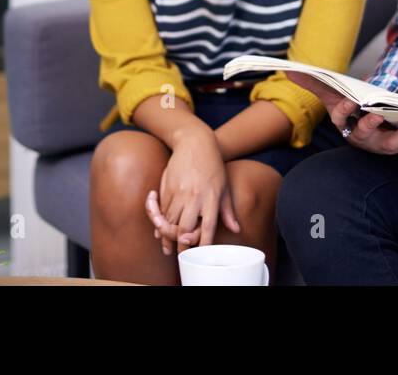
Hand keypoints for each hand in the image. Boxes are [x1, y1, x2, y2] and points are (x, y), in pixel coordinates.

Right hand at [143, 126, 238, 254]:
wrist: (194, 142)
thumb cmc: (213, 164)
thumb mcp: (224, 186)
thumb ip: (228, 210)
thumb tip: (237, 229)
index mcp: (211, 198)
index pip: (207, 227)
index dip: (203, 243)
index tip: (200, 254)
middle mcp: (194, 196)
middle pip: (184, 228)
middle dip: (180, 244)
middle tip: (179, 255)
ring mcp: (179, 191)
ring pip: (169, 220)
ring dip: (166, 235)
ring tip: (166, 247)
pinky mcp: (167, 186)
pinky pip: (162, 209)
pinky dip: (160, 220)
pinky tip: (160, 228)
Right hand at [287, 72, 397, 155]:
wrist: (369, 120)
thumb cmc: (350, 106)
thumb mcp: (333, 93)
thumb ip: (314, 82)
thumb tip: (289, 70)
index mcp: (345, 125)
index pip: (341, 119)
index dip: (344, 110)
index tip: (351, 100)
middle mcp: (364, 139)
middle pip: (369, 136)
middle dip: (376, 127)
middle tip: (381, 115)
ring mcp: (384, 144)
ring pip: (397, 144)